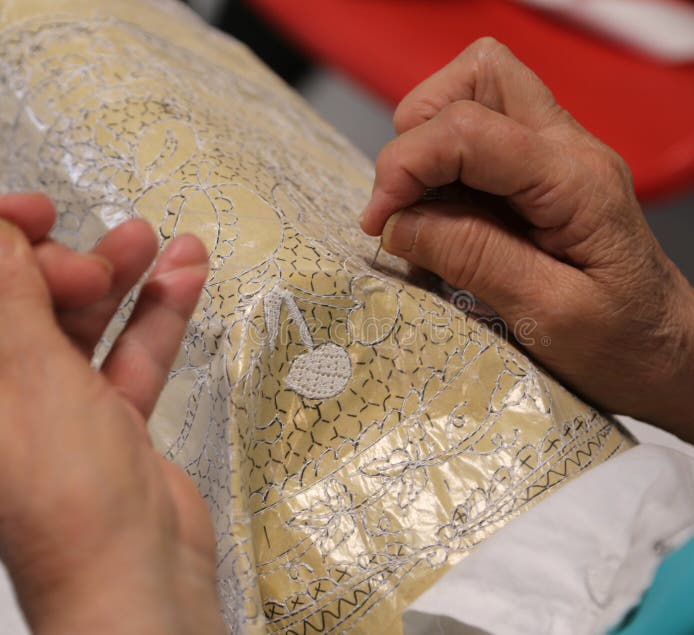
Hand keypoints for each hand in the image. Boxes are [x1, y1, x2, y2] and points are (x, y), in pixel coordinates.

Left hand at [0, 194, 223, 634]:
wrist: (138, 574)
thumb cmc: (66, 498)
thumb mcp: (28, 376)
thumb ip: (11, 297)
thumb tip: (2, 236)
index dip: (0, 242)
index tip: (39, 216)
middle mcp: (2, 394)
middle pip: (23, 301)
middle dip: (67, 264)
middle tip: (98, 258)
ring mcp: (56, 407)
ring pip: (85, 324)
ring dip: (125, 279)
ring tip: (157, 240)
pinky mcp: (108, 419)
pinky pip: (130, 355)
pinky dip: (159, 316)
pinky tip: (184, 276)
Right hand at [360, 39, 693, 475]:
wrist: (671, 350)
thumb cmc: (626, 343)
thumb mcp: (552, 315)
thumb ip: (476, 259)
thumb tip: (402, 224)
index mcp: (576, 181)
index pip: (469, 130)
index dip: (405, 166)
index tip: (379, 224)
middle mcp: (567, 148)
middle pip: (476, 78)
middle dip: (418, 133)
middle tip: (403, 206)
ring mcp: (555, 155)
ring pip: (474, 95)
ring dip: (429, 145)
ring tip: (421, 214)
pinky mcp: (540, 175)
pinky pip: (477, 139)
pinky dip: (441, 171)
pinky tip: (442, 225)